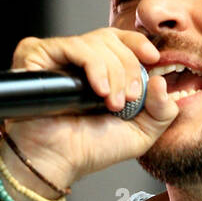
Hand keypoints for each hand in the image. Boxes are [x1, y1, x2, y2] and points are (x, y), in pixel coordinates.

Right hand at [4, 28, 179, 185]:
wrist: (59, 161)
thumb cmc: (91, 150)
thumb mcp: (141, 134)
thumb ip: (162, 110)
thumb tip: (162, 80)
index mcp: (102, 71)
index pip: (121, 40)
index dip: (138, 44)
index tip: (153, 60)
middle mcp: (78, 61)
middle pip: (112, 39)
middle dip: (129, 68)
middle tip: (129, 99)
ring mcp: (57, 56)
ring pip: (95, 42)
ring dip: (113, 72)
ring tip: (112, 103)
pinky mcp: (38, 55)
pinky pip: (72, 46)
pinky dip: (93, 66)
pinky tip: (98, 91)